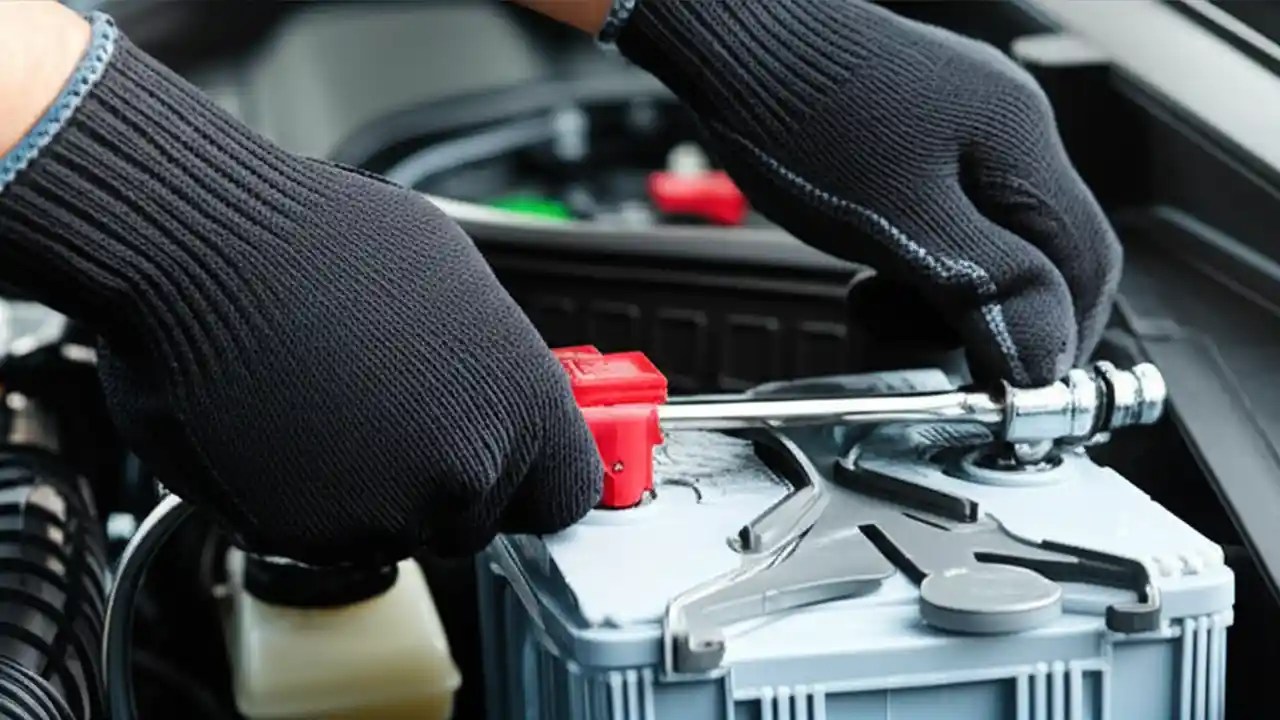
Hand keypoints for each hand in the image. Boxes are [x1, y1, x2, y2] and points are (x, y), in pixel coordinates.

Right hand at [0, 27, 602, 564]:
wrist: (200, 249)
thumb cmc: (321, 240)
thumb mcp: (457, 280)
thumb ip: (498, 367)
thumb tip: (506, 394)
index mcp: (522, 406)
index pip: (564, 495)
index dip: (529, 481)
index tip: (507, 470)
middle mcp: (465, 471)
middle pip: (477, 521)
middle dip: (441, 484)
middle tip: (392, 416)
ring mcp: (384, 513)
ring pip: (398, 533)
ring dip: (372, 493)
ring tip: (331, 406)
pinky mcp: (302, 537)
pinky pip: (323, 539)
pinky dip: (307, 502)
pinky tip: (289, 427)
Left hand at [615, 0, 1120, 386]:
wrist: (733, 40)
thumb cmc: (799, 115)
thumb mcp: (898, 220)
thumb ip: (985, 285)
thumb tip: (1047, 358)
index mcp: (1021, 144)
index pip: (1088, 265)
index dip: (1059, 335)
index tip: (1014, 383)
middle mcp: (1008, 128)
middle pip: (1042, 255)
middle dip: (994, 316)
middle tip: (931, 345)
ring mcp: (964, 126)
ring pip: (991, 240)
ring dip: (949, 291)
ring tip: (884, 299)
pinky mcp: (921, 133)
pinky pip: (948, 215)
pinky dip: (921, 258)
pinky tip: (877, 266)